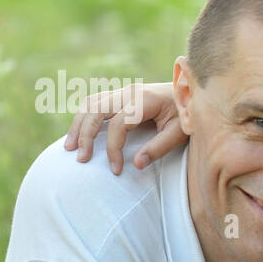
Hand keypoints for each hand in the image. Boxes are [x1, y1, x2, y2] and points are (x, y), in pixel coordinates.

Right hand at [63, 80, 185, 173]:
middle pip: (96, 110)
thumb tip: (136, 164)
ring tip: (70, 147)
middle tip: (81, 158)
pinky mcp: (121, 94)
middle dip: (85, 135)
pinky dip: (84, 117)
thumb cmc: (187, 114)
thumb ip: (159, 147)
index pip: (119, 125)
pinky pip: (95, 102)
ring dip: (78, 125)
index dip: (114, 149)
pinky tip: (79, 133)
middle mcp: (130, 92)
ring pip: (91, 103)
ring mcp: (124, 91)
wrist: (192, 92)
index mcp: (145, 100)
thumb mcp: (180, 133)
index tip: (115, 169)